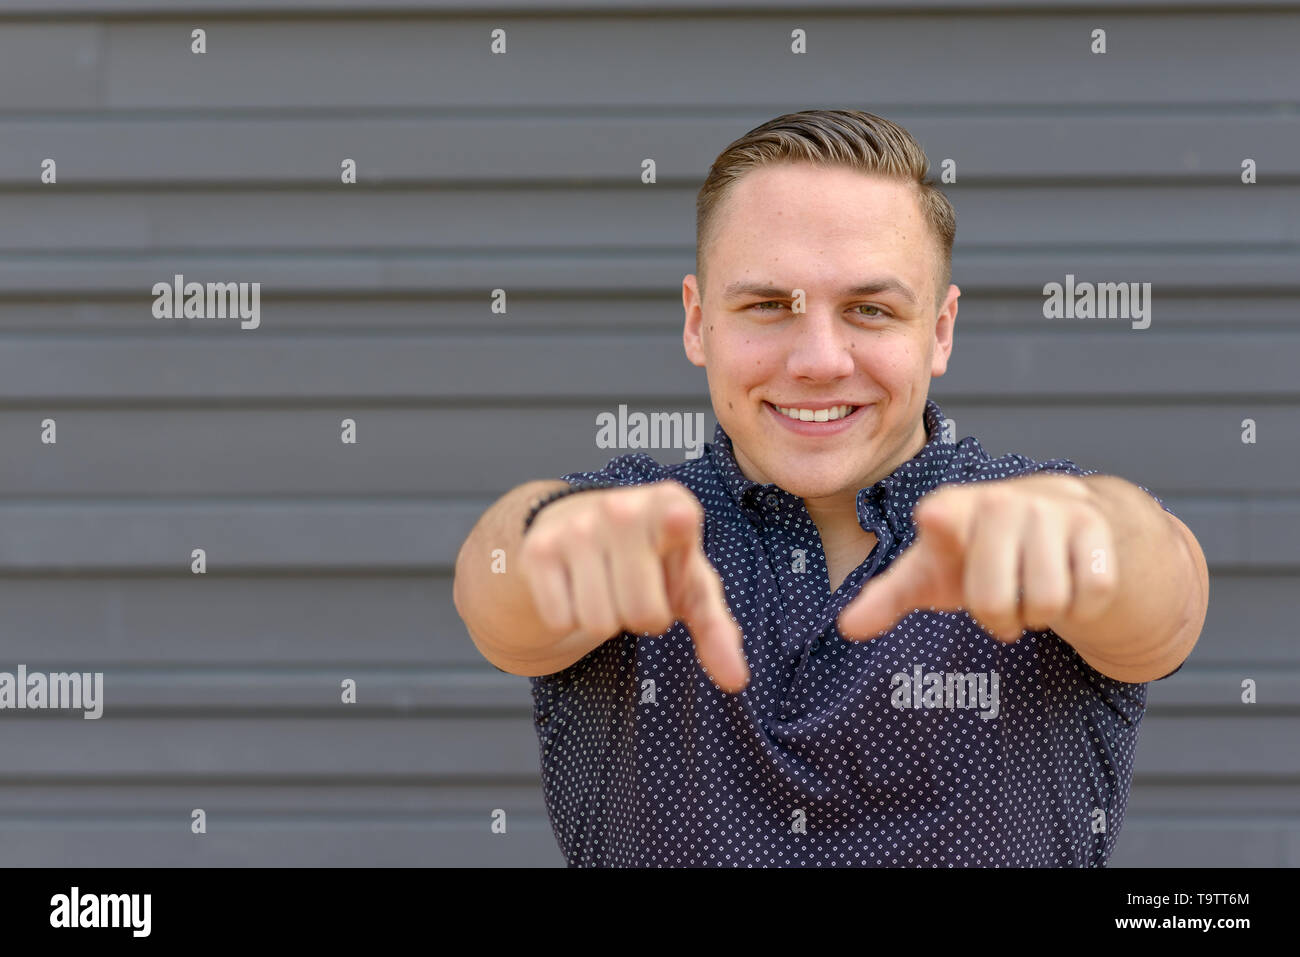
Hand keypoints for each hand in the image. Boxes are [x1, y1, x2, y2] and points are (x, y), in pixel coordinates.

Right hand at [518, 481, 749, 691]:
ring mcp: (576, 527)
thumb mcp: (692, 585)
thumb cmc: (653, 560)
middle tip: (641, 591)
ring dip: (608, 620)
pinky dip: (572, 616)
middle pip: (643, 613)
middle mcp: (622, 507)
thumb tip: (735, 680)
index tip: (677, 521)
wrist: (579, 525)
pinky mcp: (538, 550)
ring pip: (599, 623)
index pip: (679, 519)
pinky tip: (580, 586)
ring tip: (612, 588)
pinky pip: (561, 619)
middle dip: (646, 618)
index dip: (677, 532)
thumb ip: (717, 631)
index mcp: (671, 504)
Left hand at [837, 473, 1117, 643]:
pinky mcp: (1095, 526)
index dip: (943, 522)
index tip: (933, 516)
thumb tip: (847, 627)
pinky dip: (1079, 605)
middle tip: (1001, 600)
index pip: (945, 516)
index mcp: (951, 510)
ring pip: (1046, 602)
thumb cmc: (980, 554)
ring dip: (1038, 614)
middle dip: (999, 618)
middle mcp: (1000, 502)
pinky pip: (1090, 593)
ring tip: (1030, 590)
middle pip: (994, 600)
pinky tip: (1068, 580)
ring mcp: (1050, 511)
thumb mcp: (932, 573)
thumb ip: (888, 598)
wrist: (1058, 527)